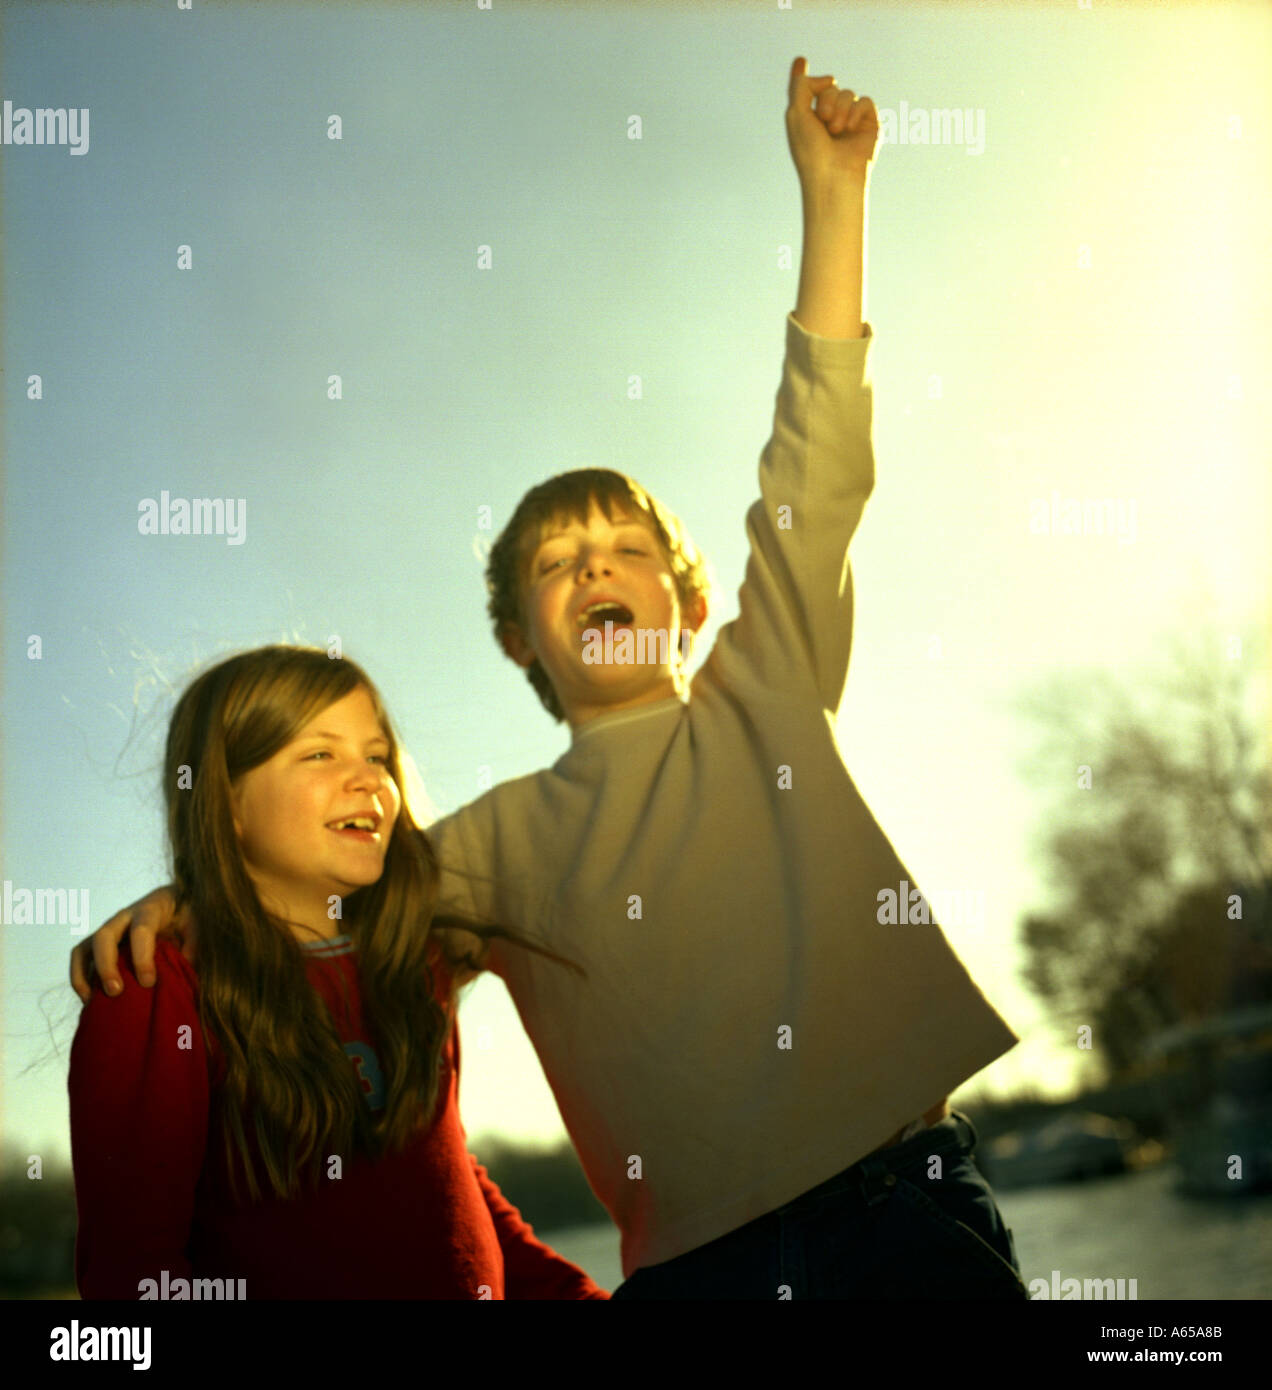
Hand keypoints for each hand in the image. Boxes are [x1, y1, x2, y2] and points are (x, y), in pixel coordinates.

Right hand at [69, 884, 191, 1000]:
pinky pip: (81, 958)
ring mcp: (110, 928)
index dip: (142, 957)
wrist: (180, 898)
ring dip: (85, 975)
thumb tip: (185, 968)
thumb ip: (195, 942)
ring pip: (85, 947)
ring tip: (93, 1001)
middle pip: (104, 936)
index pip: (141, 930)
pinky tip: (90, 1000)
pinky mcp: (101, 942)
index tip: (148, 982)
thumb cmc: (190, 912)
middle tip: (116, 992)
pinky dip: (80, 978)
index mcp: (152, 908)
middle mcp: (125, 916)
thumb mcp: (199, 922)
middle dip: (107, 966)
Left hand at [786, 56, 878, 188]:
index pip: (808, 92)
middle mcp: (829, 119)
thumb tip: (828, 78)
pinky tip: (849, 128)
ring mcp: (849, 122)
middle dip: (826, 99)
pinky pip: (865, 101)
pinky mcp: (869, 125)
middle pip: (830, 87)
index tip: (800, 61)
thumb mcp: (796, 113)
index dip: (804, 77)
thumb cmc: (810, 150)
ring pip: (847, 93)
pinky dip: (855, 111)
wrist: (832, 175)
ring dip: (840, 108)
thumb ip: (801, 85)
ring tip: (835, 130)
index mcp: (808, 119)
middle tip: (823, 120)